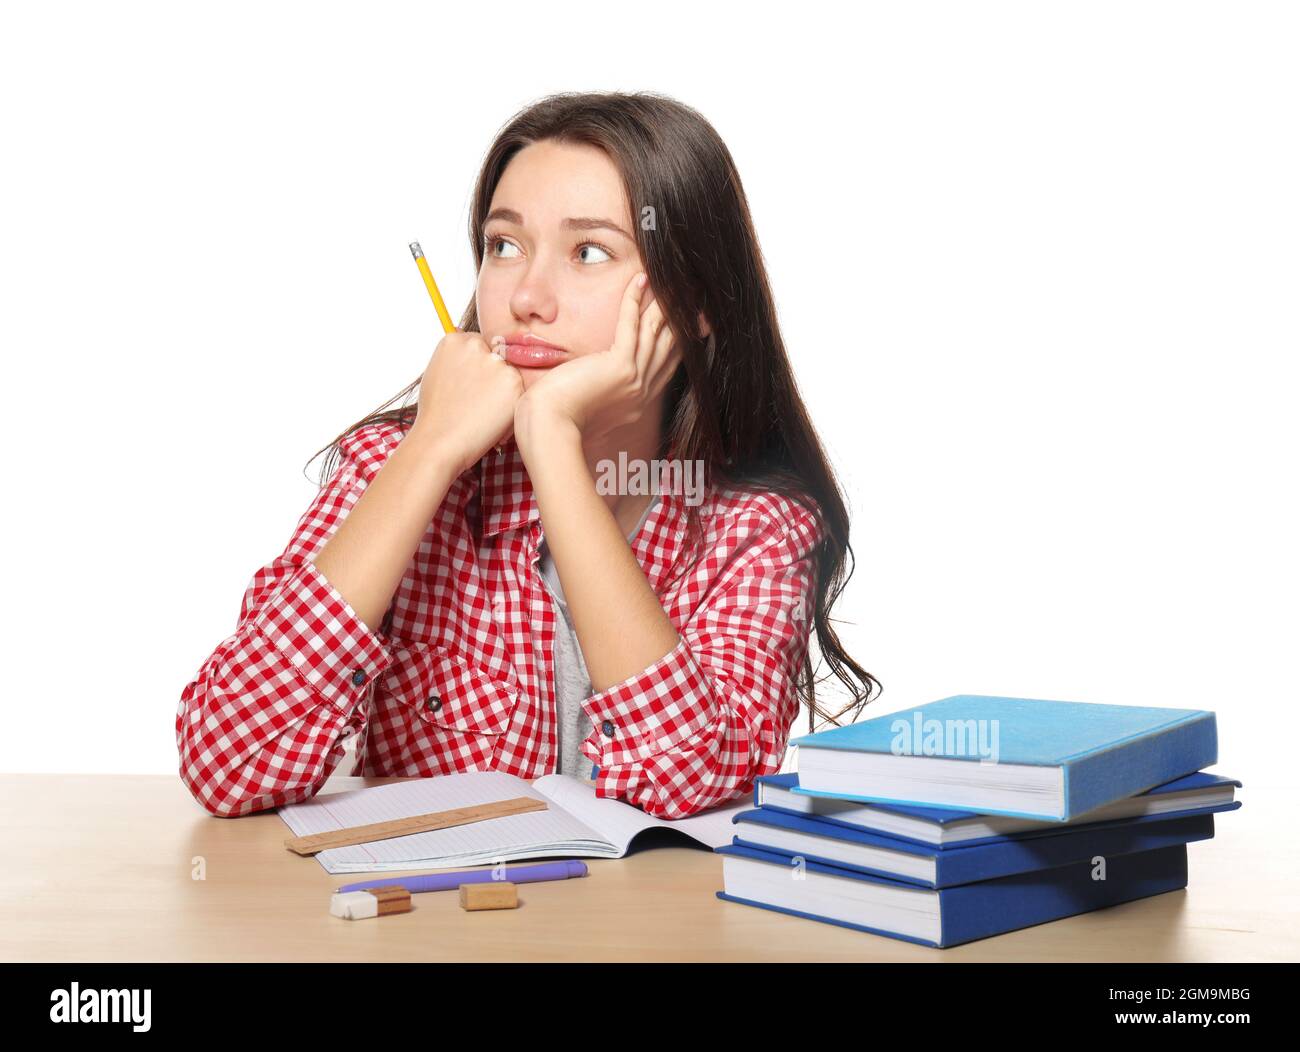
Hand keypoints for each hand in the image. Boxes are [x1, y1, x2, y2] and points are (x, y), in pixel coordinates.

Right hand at [410, 330, 523, 475]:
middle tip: (478, 400)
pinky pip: (518, 391)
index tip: (472, 384)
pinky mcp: (513, 382)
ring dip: (503, 391)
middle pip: (496, 356)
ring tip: (482, 411)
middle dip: (493, 375)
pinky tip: (492, 418)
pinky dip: (511, 406)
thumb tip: (472, 357)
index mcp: (455, 340)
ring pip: (509, 374)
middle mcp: (476, 345)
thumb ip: (458, 359)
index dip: (478, 367)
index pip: (478, 345)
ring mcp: (496, 362)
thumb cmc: (437, 414)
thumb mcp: (439, 373)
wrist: (440, 440)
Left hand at [514, 272, 679, 446]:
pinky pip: (631, 325)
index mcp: (634, 404)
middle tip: (694, 297)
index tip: (689, 324)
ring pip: (656, 333)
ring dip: (665, 304)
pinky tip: (640, 279)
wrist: (550, 428)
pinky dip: (634, 300)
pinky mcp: (619, 366)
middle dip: (682, 320)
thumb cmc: (556, 421)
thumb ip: (596, 401)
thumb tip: (588, 389)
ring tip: (673, 282)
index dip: (679, 344)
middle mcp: (640, 392)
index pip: (664, 367)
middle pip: (668, 348)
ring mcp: (634, 379)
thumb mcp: (586, 413)